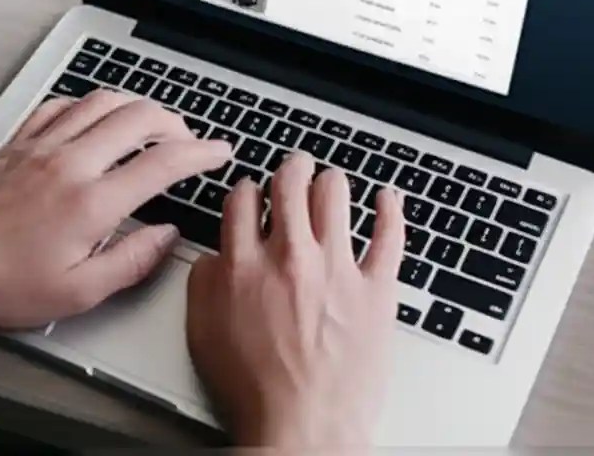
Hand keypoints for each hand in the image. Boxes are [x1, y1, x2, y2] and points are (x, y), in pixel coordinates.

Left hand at [0, 91, 231, 330]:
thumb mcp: (77, 293)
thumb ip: (131, 261)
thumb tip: (164, 238)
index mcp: (91, 203)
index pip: (163, 162)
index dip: (201, 153)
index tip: (217, 153)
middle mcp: (69, 164)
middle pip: (139, 117)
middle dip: (176, 124)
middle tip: (188, 141)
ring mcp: (41, 147)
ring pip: (102, 101)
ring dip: (137, 107)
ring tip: (151, 125)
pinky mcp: (18, 143)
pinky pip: (63, 105)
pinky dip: (91, 105)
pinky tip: (96, 119)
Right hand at [186, 153, 405, 448]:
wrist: (302, 426)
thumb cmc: (255, 390)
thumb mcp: (203, 333)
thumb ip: (203, 284)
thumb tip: (212, 258)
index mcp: (244, 265)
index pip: (242, 200)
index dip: (246, 190)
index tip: (251, 192)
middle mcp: (290, 257)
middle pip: (290, 185)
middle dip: (291, 169)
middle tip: (295, 167)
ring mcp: (337, 270)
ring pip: (335, 197)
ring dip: (330, 182)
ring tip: (330, 182)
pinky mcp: (376, 290)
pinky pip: (390, 237)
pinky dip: (390, 210)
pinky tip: (387, 199)